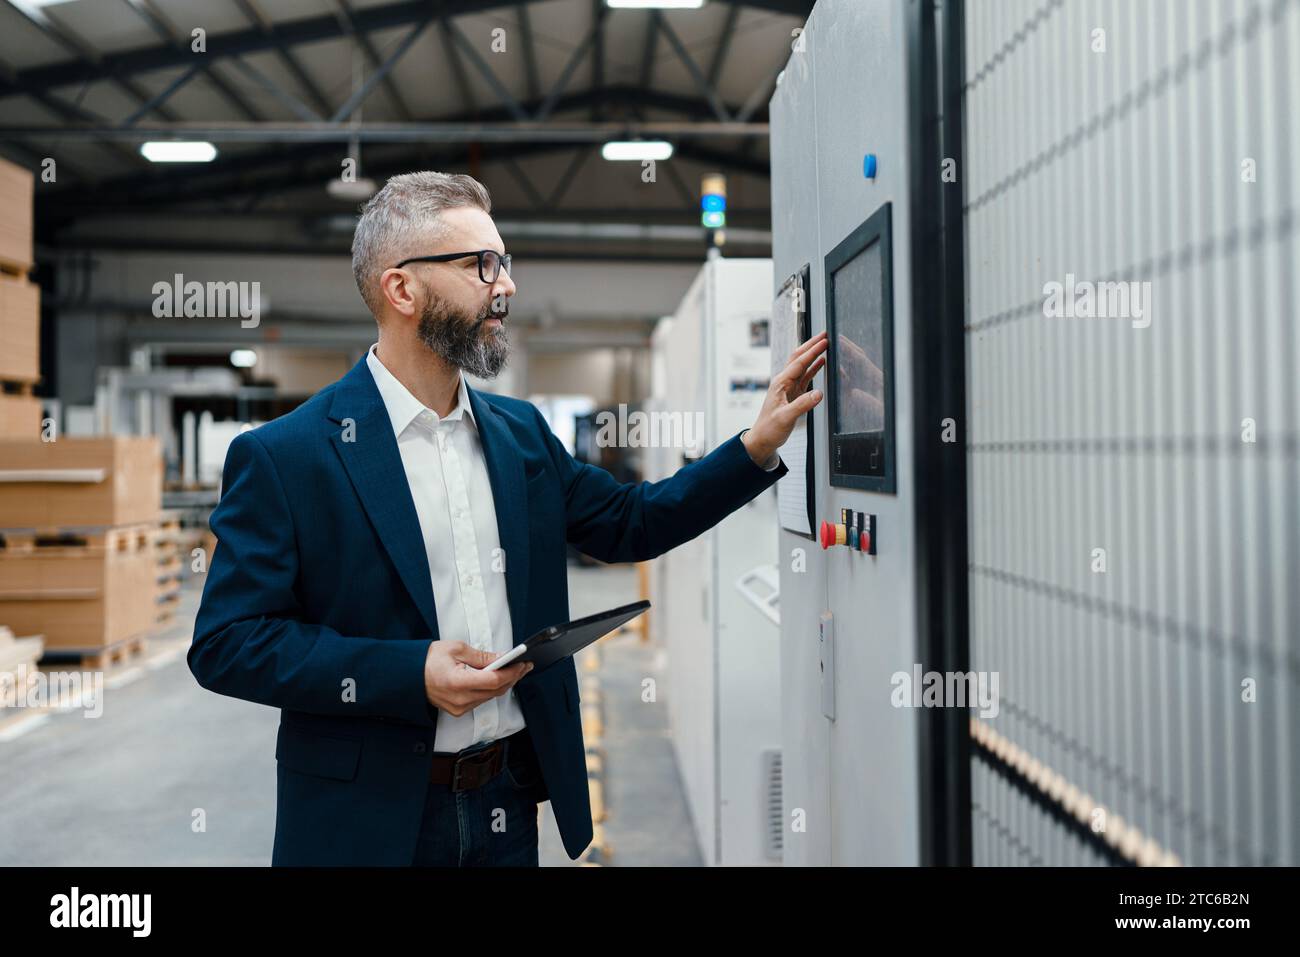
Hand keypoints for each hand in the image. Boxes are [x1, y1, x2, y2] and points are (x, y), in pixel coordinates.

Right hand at [423, 640, 532, 716]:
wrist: (409, 676)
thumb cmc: (428, 660)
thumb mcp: (457, 649)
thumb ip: (482, 656)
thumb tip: (502, 658)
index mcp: (458, 682)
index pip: (494, 680)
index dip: (512, 672)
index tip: (523, 663)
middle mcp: (460, 699)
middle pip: (496, 691)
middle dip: (512, 677)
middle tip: (524, 665)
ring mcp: (459, 708)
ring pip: (490, 697)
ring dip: (503, 684)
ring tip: (513, 670)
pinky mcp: (458, 711)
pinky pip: (481, 701)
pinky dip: (491, 690)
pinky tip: (497, 679)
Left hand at [743, 331, 827, 466]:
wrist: (763, 438)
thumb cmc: (770, 428)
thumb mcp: (785, 417)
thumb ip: (802, 405)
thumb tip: (819, 393)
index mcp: (781, 383)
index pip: (799, 362)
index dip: (813, 351)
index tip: (825, 341)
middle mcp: (784, 381)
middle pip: (799, 357)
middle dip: (812, 344)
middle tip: (825, 334)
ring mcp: (789, 386)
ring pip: (803, 364)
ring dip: (814, 353)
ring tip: (826, 343)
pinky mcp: (794, 393)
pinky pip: (806, 375)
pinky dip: (814, 367)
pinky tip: (822, 362)